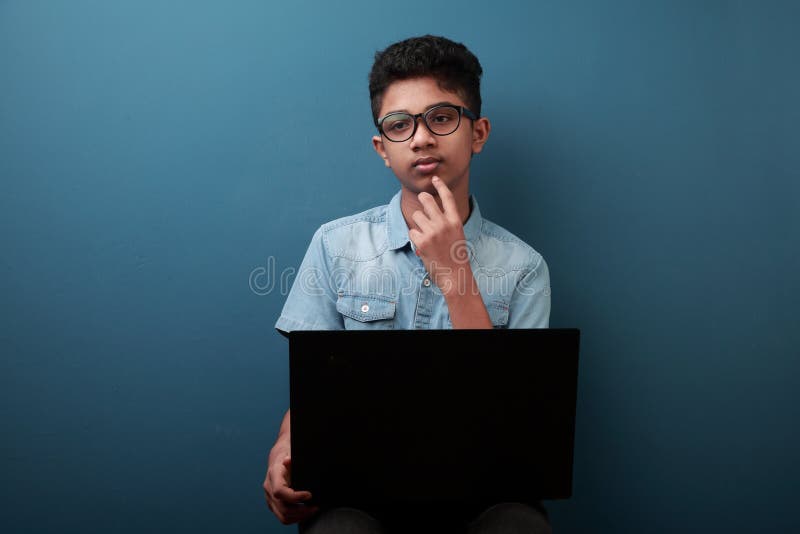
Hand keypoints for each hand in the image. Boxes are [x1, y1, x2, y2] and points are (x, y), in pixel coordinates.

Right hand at [263, 455, 318, 524]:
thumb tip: (288, 460)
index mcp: (274, 474)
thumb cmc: (288, 453)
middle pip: (283, 508)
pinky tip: (305, 512)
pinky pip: (282, 516)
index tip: (309, 495)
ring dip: (300, 516)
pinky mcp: (273, 503)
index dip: (295, 497)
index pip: (280, 491)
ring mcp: (269, 497)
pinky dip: (295, 517)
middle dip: (302, 510)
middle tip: (315, 507)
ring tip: (312, 510)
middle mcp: (269, 487)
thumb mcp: (291, 450)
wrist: (279, 456)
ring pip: (283, 516)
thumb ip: (291, 456)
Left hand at [408, 176, 469, 293]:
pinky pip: (412, 231)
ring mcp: (432, 232)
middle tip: (421, 199)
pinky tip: (423, 246)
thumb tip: (430, 211)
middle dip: (422, 198)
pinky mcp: (422, 241)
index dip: (440, 185)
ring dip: (418, 223)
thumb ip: (446, 222)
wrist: (455, 275)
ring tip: (426, 235)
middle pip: (426, 200)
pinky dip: (415, 238)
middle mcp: (444, 223)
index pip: (447, 197)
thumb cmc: (455, 256)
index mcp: (455, 221)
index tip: (435, 178)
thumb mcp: (457, 234)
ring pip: (416, 215)